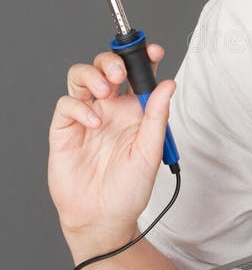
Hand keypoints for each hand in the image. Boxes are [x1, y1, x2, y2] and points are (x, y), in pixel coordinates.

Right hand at [48, 43, 175, 260]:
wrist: (103, 218)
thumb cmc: (129, 189)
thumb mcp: (150, 152)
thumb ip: (157, 116)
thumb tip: (168, 84)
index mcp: (135, 110)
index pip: (139, 74)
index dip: (144, 57)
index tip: (154, 51)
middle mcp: (110, 109)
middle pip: (106, 67)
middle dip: (112, 61)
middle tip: (121, 75)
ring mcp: (86, 116)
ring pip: (82, 76)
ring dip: (93, 75)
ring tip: (105, 91)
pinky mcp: (65, 129)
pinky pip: (67, 103)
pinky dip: (79, 106)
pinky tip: (93, 123)